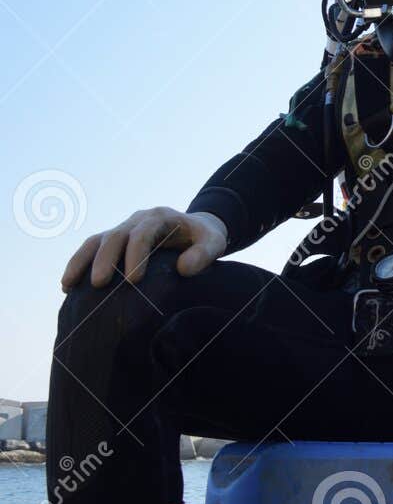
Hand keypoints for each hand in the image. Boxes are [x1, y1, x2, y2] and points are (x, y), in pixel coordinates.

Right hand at [63, 208, 227, 290]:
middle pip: (115, 236)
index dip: (136, 255)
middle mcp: (137, 220)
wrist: (196, 229)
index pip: (144, 233)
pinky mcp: (113, 241)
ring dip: (80, 261)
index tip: (134, 280)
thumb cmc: (204, 238)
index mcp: (160, 217)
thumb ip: (204, 254)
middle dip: (106, 260)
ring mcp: (122, 228)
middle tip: (100, 284)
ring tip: (67, 285)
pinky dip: (78, 264)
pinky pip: (91, 249)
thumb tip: (184, 269)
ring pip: (96, 240)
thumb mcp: (214, 242)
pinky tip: (67, 286)